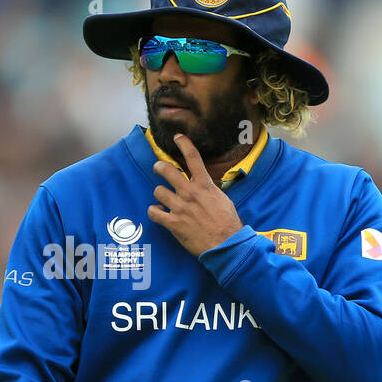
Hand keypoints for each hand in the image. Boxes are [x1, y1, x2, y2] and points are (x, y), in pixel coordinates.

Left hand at [147, 133, 244, 256]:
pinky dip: (154, 212)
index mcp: (204, 185)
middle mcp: (190, 193)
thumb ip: (209, 190)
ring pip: (158, 191)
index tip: (177, 137)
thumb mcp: (223, 199)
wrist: (226, 244)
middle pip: (166, 170)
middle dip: (159, 167)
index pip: (193, 158)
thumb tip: (203, 185)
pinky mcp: (173, 223)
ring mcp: (180, 207)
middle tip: (158, 168)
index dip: (184, 144)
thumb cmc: (228, 223)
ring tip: (163, 200)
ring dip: (159, 194)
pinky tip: (158, 213)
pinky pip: (154, 213)